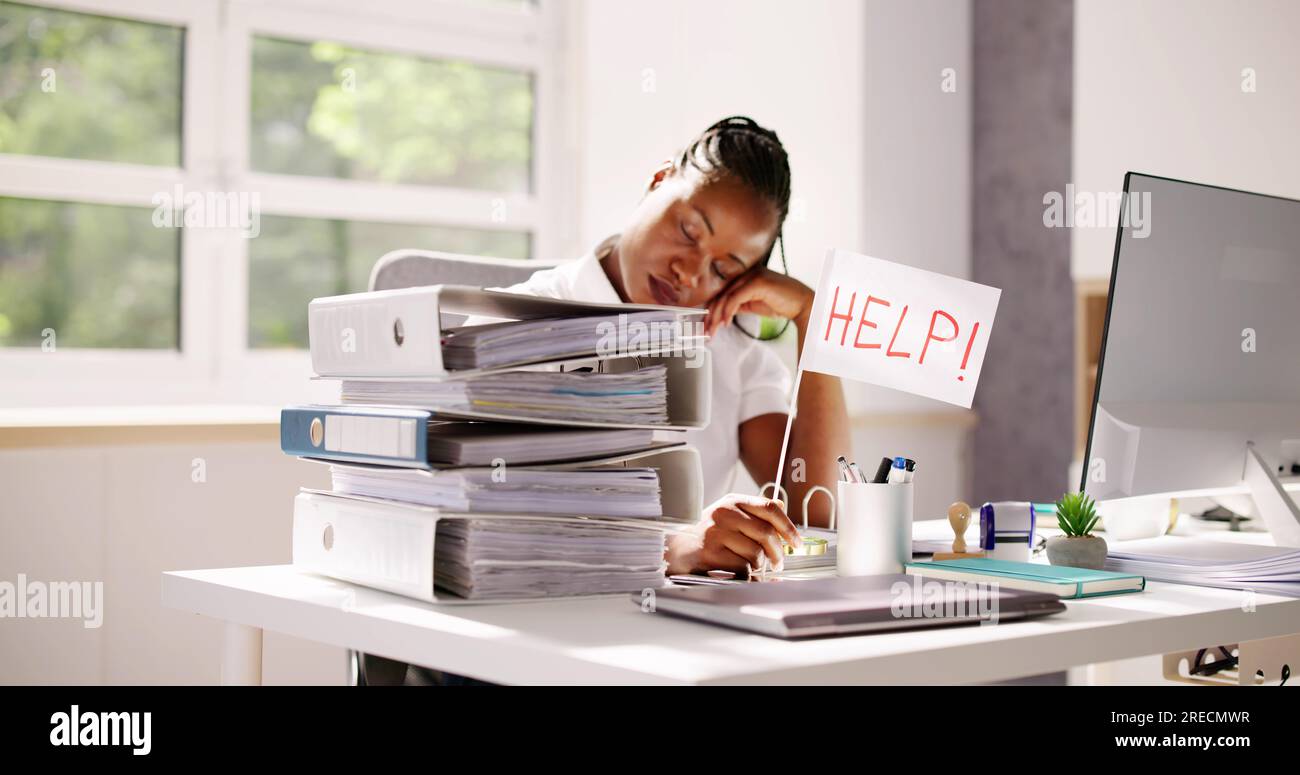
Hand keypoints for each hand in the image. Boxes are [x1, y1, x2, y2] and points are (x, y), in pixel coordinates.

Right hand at [666, 494, 802, 575]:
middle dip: (778, 552)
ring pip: (756, 553)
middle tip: (779, 562)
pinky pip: (742, 568)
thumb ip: (754, 511)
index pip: (770, 508)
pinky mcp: (710, 555)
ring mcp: (716, 534)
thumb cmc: (706, 533)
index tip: (796, 542)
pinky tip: (742, 573)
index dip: (788, 527)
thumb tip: (782, 509)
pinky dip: (748, 575)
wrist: (674, 548)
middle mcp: (724, 514)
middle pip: (766, 534)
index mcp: (732, 502)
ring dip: (761, 566)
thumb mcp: (728, 514)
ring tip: (756, 568)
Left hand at [703, 267, 813, 336]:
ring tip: (714, 330)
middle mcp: (747, 271)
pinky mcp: (757, 282)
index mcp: (745, 274)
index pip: (722, 290)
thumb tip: (722, 312)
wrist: (803, 304)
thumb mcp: (754, 304)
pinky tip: (726, 322)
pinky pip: (735, 298)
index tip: (707, 324)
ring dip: (717, 316)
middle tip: (706, 330)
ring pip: (726, 296)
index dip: (712, 307)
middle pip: (721, 293)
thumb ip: (739, 304)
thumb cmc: (782, 303)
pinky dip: (728, 311)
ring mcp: (752, 275)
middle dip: (711, 314)